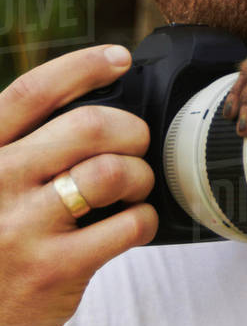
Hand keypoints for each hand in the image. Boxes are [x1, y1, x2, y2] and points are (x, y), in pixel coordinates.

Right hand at [0, 45, 156, 325]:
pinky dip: (144, 219)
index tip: (119, 56)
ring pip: (110, 171)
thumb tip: (100, 113)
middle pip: (86, 125)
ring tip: (134, 188)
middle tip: (135, 146)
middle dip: (129, 129)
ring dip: (139, 174)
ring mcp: (22, 227)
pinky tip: (134, 224)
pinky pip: (127, 225)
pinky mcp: (53, 269)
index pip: (31, 92)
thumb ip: (26, 150)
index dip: (81, 66)